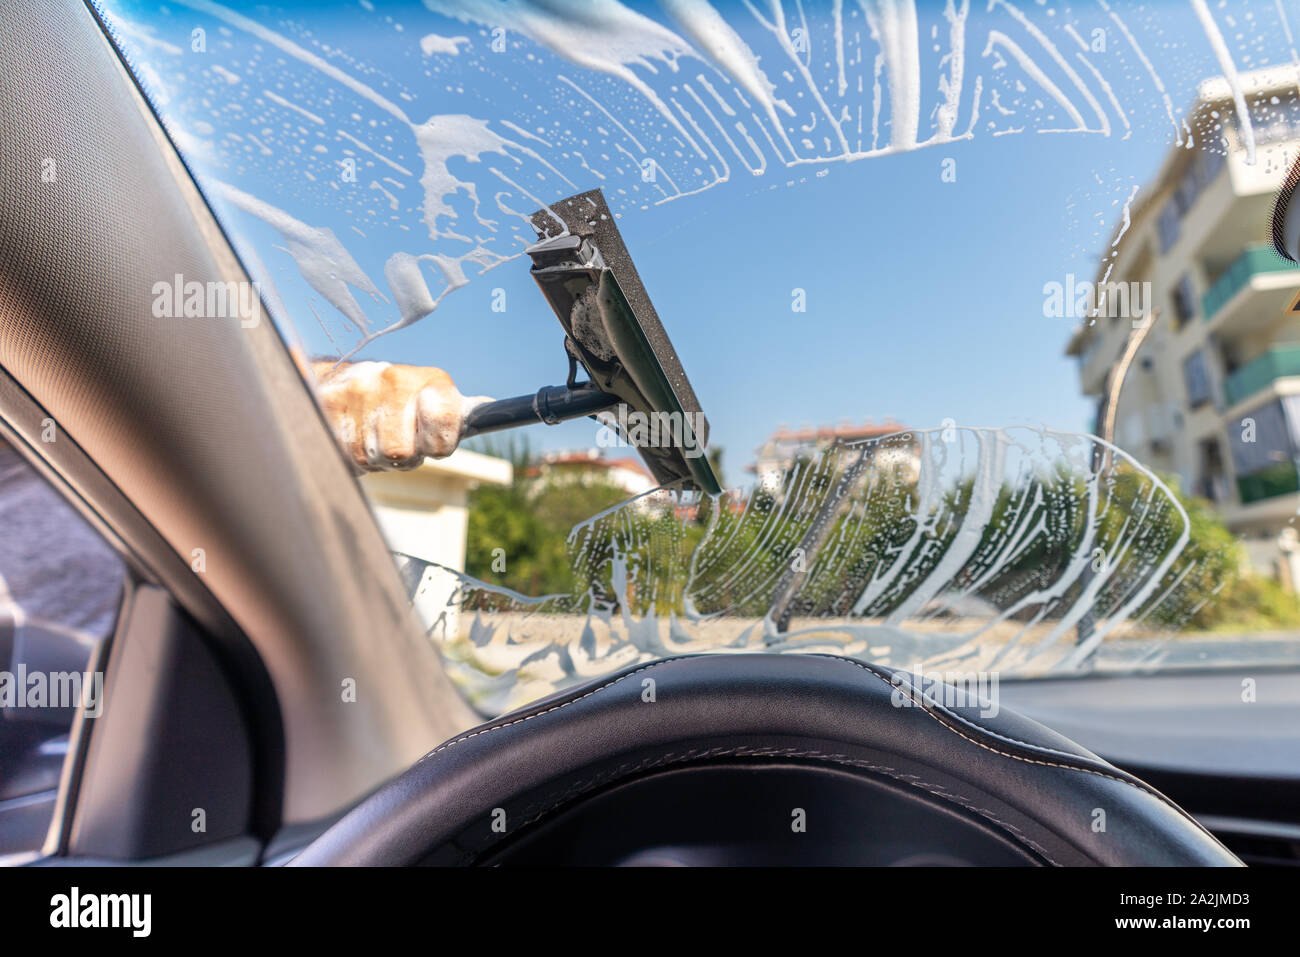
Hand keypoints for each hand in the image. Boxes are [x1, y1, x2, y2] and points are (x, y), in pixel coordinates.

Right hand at [311, 360, 489, 470]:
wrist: (338, 379)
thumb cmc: (399, 400)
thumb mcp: (433, 398)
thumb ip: (457, 411)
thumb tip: (491, 411)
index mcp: (428, 380)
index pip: (445, 422)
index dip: (440, 444)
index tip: (434, 442)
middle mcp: (392, 379)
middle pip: (403, 454)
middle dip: (403, 458)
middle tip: (398, 440)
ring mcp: (356, 392)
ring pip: (373, 458)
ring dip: (375, 458)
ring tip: (374, 434)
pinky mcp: (325, 406)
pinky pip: (344, 455)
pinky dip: (350, 455)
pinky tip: (353, 435)